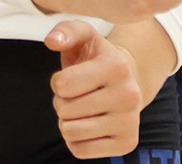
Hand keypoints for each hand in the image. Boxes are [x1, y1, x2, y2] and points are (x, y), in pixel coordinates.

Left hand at [46, 22, 144, 160]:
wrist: (128, 81)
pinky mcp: (127, 144)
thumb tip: (52, 41)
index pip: (62, 85)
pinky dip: (77, 140)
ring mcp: (130, 122)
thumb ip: (66, 31)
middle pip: (64, 110)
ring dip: (68, 122)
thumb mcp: (84, 36)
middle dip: (62, 102)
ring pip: (70, 132)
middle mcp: (128, 95)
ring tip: (83, 109)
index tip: (71, 77)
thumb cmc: (97, 59)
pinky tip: (90, 125)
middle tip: (78, 95)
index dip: (58, 82)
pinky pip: (80, 150)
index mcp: (117, 67)